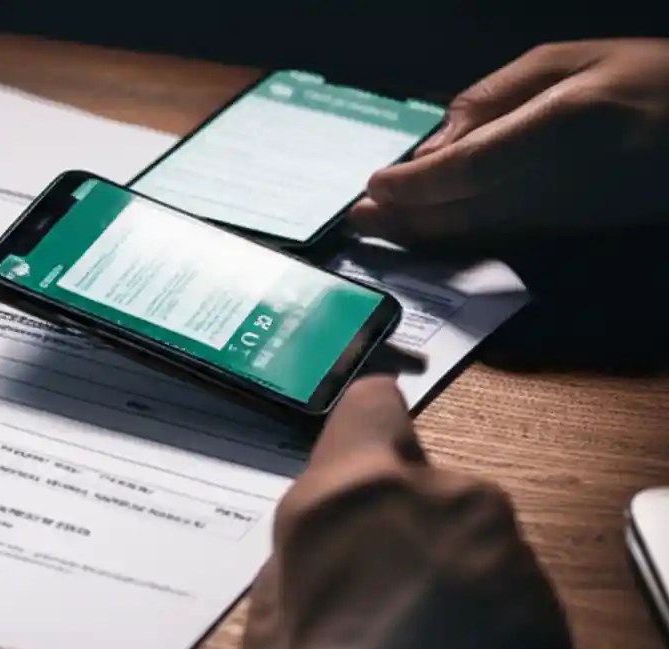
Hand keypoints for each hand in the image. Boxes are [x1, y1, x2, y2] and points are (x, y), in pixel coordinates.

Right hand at [244, 377, 571, 648]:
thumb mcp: (276, 568)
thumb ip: (323, 511)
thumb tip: (352, 501)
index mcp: (361, 481)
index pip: (375, 404)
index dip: (370, 436)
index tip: (375, 460)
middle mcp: (444, 498)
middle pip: (441, 488)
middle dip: (421, 526)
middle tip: (387, 589)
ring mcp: (504, 558)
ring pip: (484, 546)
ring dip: (460, 576)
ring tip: (419, 635)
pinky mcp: (546, 616)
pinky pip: (517, 602)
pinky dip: (493, 627)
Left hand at [351, 39, 668, 245]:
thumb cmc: (644, 80)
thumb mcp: (569, 59)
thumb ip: (494, 98)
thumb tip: (436, 146)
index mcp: (560, 126)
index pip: (467, 169)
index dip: (416, 185)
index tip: (376, 185)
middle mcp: (562, 181)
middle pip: (462, 212)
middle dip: (404, 218)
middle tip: (358, 217)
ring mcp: (570, 216)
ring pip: (478, 234)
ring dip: (422, 234)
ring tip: (378, 227)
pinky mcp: (575, 234)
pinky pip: (502, 239)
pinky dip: (457, 238)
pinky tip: (427, 233)